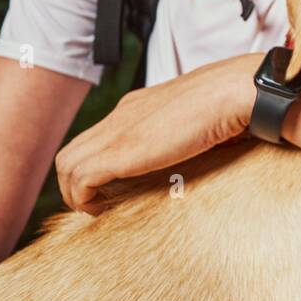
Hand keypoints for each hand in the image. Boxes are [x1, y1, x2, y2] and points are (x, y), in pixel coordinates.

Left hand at [56, 53, 259, 214]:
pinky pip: (80, 178)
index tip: (111, 187)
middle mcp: (121, 114)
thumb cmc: (229, 102)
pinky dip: (83, 197)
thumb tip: (202, 146)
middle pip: (73, 151)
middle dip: (75, 183)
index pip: (97, 137)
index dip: (96, 165)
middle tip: (97, 204)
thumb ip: (186, 129)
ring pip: (67, 165)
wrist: (233, 90)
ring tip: (97, 210)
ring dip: (75, 194)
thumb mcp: (200, 116)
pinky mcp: (121, 151)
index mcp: (138, 106)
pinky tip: (101, 208)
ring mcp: (118, 131)